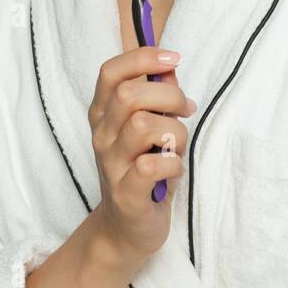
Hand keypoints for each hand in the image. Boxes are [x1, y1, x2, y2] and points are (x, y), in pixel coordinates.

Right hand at [88, 46, 194, 264]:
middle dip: (169, 96)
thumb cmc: (142, 171)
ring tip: (177, 146)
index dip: (143, 58)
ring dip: (175, 132)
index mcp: (104, 115)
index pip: (110, 73)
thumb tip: (170, 69)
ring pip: (143, 126)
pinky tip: (173, 169)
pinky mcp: (126, 194)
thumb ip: (157, 98)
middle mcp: (102, 136)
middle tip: (185, 110)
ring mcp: (111, 166)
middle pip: (128, 95)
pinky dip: (172, 162)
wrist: (125, 229)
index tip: (174, 59)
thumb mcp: (149, 129)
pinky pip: (151, 165)